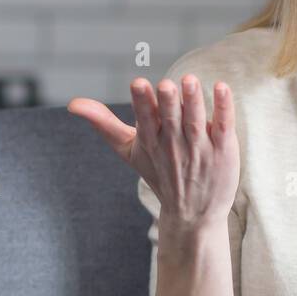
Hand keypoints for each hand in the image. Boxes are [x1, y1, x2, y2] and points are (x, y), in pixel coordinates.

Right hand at [67, 75, 240, 229]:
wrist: (193, 215)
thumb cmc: (160, 174)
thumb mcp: (129, 151)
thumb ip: (104, 124)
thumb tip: (73, 104)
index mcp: (150, 141)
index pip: (145, 119)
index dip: (143, 102)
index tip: (139, 84)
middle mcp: (174, 145)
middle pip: (170, 120)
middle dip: (168, 102)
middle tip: (166, 84)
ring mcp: (200, 149)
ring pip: (196, 121)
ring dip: (193, 101)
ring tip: (190, 80)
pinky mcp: (224, 150)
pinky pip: (224, 127)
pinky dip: (223, 109)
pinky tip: (222, 89)